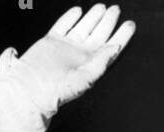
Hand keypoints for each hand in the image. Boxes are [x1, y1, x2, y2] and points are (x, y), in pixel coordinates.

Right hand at [5, 4, 135, 108]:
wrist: (33, 89)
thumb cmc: (59, 90)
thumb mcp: (85, 78)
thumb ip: (101, 63)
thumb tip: (116, 47)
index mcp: (90, 65)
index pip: (110, 48)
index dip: (121, 36)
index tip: (130, 24)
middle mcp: (80, 56)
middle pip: (98, 34)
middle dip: (108, 22)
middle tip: (116, 9)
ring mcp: (66, 47)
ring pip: (83, 27)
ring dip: (93, 17)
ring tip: (102, 7)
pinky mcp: (52, 41)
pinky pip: (63, 25)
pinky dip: (70, 17)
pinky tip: (78, 11)